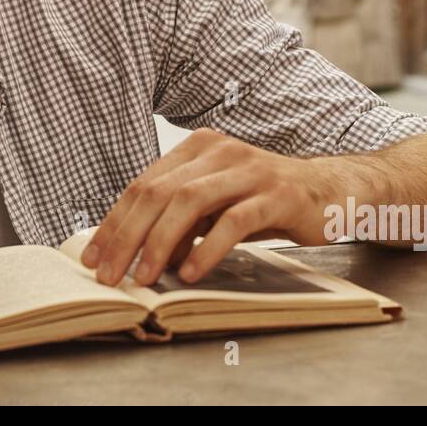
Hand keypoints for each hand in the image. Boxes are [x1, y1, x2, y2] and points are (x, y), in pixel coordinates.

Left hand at [80, 128, 335, 285]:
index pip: (142, 185)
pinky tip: (192, 272)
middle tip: (109, 274)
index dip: (113, 222)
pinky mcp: (279, 193)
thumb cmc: (266, 202)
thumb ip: (180, 224)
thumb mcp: (216, 208)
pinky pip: (234, 220)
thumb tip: (136, 257)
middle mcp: (220, 151)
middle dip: (127, 236)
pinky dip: (208, 248)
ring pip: (190, 202)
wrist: (333, 192)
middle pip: (158, 192)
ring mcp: (250, 169)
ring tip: (144, 277)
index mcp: (198, 148)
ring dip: (160, 243)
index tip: (93, 257)